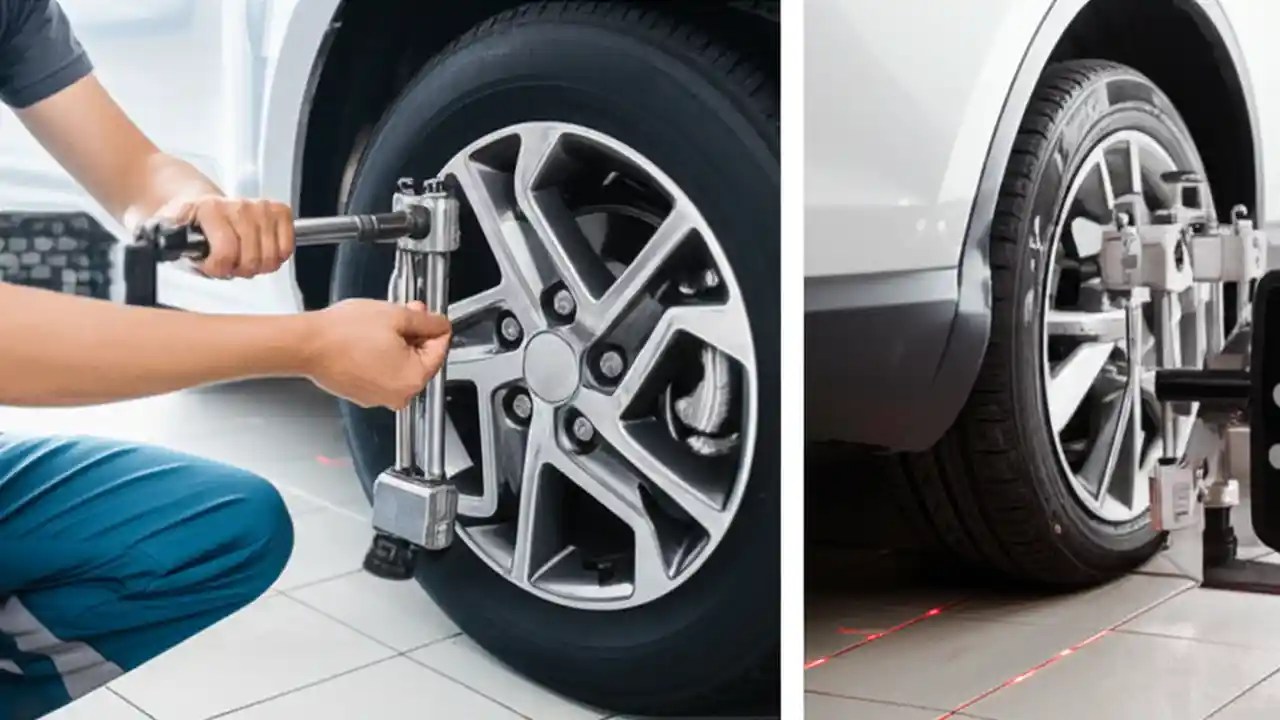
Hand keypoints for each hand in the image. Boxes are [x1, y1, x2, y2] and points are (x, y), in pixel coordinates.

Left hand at [156, 195, 294, 278]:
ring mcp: (261, 206)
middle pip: (252, 259)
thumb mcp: (168, 236)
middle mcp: (238, 205)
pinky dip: (276, 256)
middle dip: (239, 269)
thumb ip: (168, 246)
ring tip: (242, 257)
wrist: (198, 204)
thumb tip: (168, 252)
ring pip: (271, 257)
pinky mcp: (279, 210)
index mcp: (209, 209)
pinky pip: (287, 247)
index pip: (225, 254)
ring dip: (257, 265)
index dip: (217, 269)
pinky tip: (259, 250)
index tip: (209, 264)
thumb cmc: (188, 226)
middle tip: (228, 262)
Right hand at [302, 300, 451, 409]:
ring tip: (380, 324)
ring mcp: (379, 398)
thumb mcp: (396, 315)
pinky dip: (380, 356)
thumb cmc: (343, 334)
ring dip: (397, 343)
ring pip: (400, 365)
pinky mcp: (362, 394)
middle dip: (415, 334)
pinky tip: (368, 339)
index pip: (440, 349)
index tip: (427, 316)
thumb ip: (426, 321)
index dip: (434, 327)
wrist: (307, 344)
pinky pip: (382, 372)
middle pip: (421, 359)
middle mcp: (399, 395)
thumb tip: (439, 324)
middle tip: (404, 313)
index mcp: (413, 379)